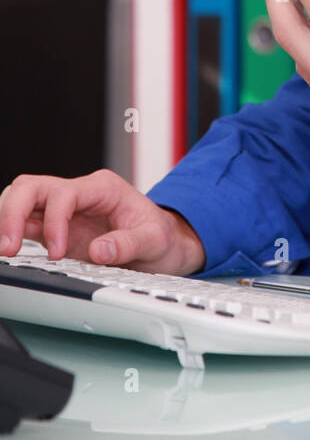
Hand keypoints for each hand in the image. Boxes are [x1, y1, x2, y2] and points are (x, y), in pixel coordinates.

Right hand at [0, 169, 205, 274]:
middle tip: (9, 247)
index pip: (64, 193)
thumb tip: (100, 250)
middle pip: (32, 187)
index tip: (58, 252)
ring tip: (5, 250)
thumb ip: (130, 243)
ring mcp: (65, 211)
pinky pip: (25, 223)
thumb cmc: (160, 236)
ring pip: (22, 200)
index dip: (54, 221)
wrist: (164, 246)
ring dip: (7, 221)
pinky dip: (13, 233)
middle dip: (13, 213)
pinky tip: (10, 250)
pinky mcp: (56, 230)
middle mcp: (80, 194)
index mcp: (103, 188)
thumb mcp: (156, 240)